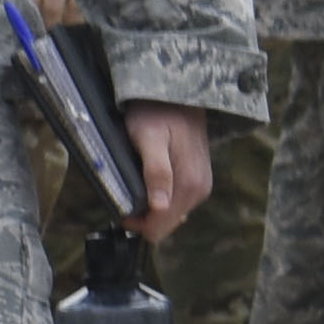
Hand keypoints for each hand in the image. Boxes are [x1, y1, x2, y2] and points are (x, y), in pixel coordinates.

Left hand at [118, 105, 213, 239]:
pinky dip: (160, 196)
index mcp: (188, 187)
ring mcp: (201, 186)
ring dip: (150, 204)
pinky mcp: (199, 180)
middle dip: (142, 214)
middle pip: (164, 223)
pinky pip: (176, 202)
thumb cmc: (157, 113)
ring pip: (170, 214)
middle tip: (126, 187)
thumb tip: (160, 207)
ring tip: (137, 179)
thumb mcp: (149, 138)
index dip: (135, 222)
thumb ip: (156, 172)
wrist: (179, 95)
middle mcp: (199, 191)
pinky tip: (150, 178)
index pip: (158, 228)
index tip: (121, 202)